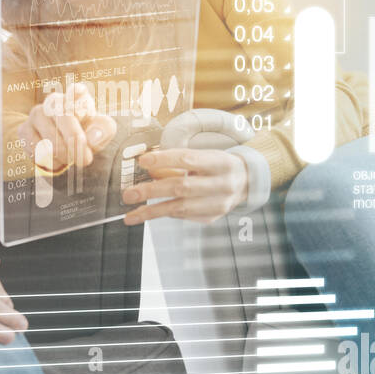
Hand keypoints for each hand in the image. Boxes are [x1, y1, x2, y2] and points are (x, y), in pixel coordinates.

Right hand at [17, 81, 117, 171]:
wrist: (63, 144)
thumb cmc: (86, 132)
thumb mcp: (101, 130)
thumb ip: (103, 130)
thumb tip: (93, 137)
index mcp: (77, 96)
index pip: (76, 90)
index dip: (76, 92)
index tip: (77, 92)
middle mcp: (55, 100)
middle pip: (63, 118)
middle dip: (75, 141)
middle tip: (85, 159)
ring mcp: (37, 113)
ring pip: (49, 138)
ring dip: (64, 155)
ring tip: (71, 158)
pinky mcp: (24, 129)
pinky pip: (37, 150)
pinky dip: (50, 161)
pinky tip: (56, 158)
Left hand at [121, 148, 247, 224]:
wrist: (246, 182)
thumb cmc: (217, 165)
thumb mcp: (204, 156)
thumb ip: (178, 162)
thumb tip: (148, 168)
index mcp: (220, 162)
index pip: (188, 159)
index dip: (164, 159)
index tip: (142, 161)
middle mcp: (222, 184)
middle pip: (182, 187)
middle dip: (151, 191)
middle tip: (129, 194)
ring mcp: (218, 204)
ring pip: (180, 208)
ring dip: (151, 212)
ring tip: (130, 215)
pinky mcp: (212, 217)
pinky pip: (184, 217)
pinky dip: (165, 214)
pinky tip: (149, 214)